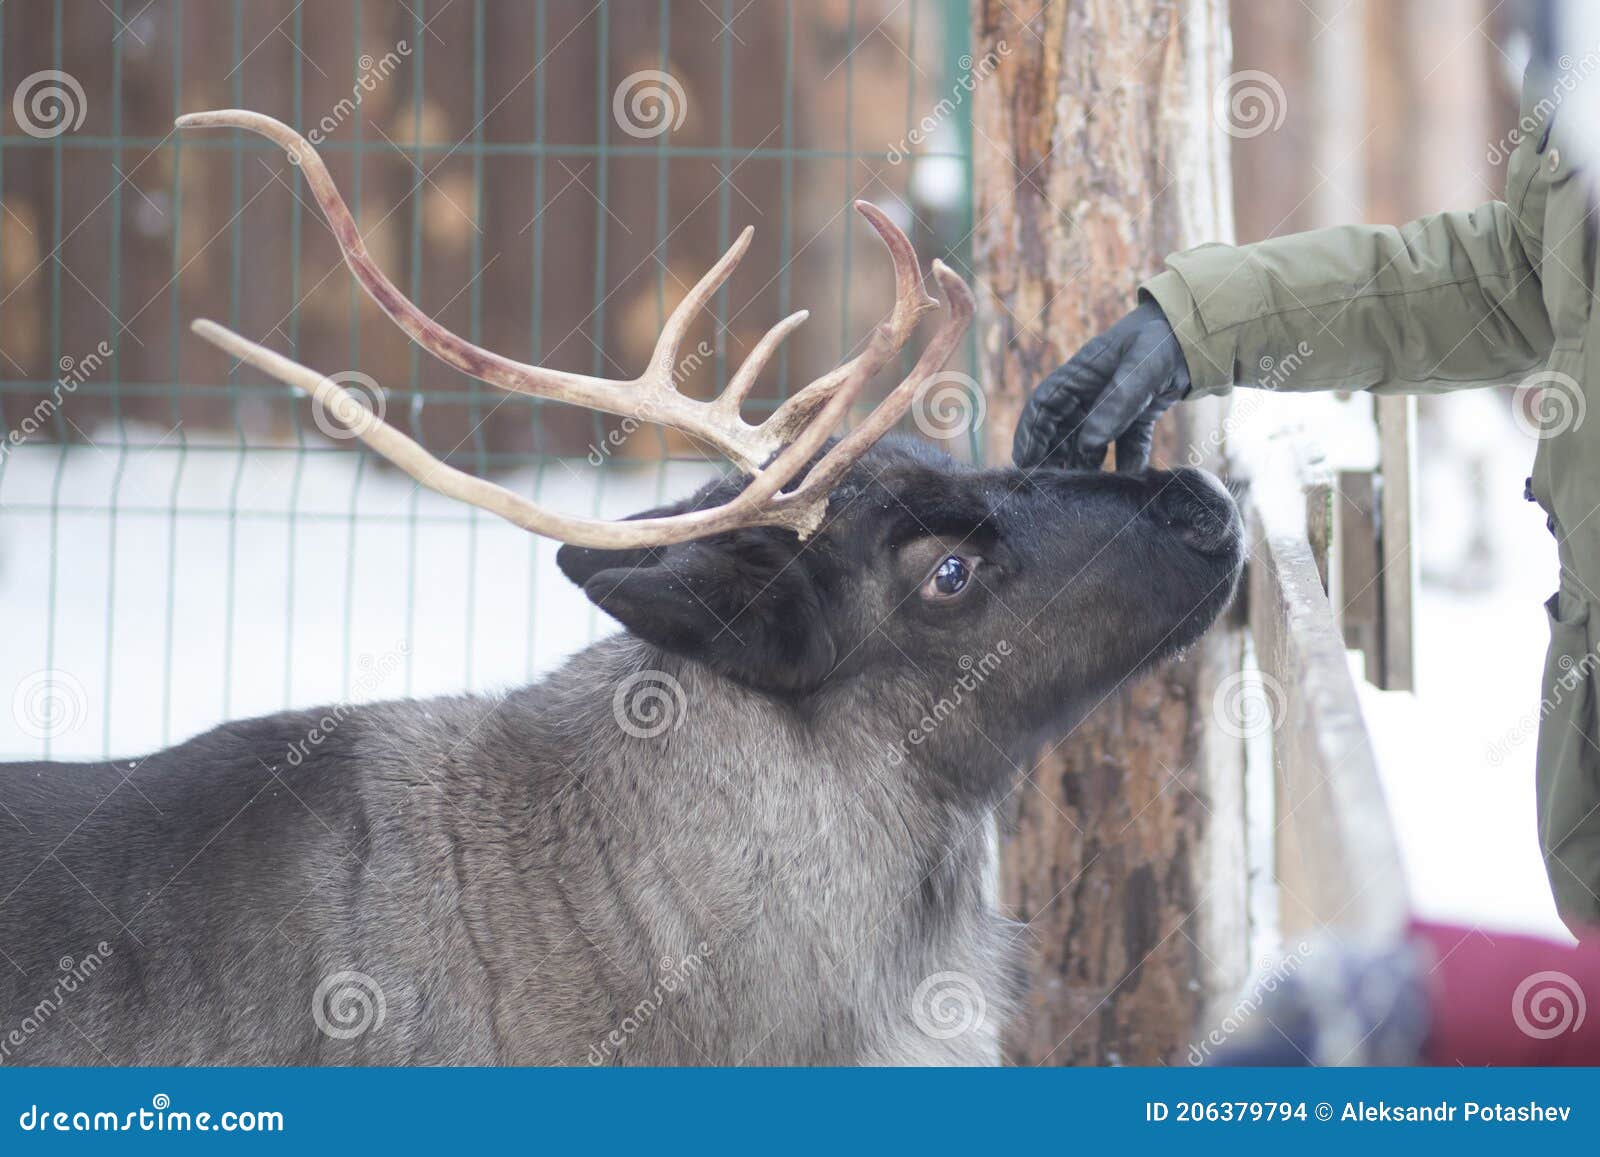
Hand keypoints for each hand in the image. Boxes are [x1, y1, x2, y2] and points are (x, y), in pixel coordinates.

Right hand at [1011, 299, 1190, 472]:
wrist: (1204, 329)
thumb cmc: (1167, 337)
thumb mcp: (1142, 366)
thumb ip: (1118, 402)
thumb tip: (1089, 443)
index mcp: (1082, 372)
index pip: (1044, 405)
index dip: (1030, 435)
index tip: (1024, 464)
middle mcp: (1092, 389)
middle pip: (1062, 428)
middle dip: (1053, 457)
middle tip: (1049, 488)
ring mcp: (1115, 403)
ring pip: (1091, 441)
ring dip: (1086, 465)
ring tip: (1081, 491)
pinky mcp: (1139, 414)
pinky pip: (1127, 444)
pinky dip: (1126, 462)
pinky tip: (1128, 482)